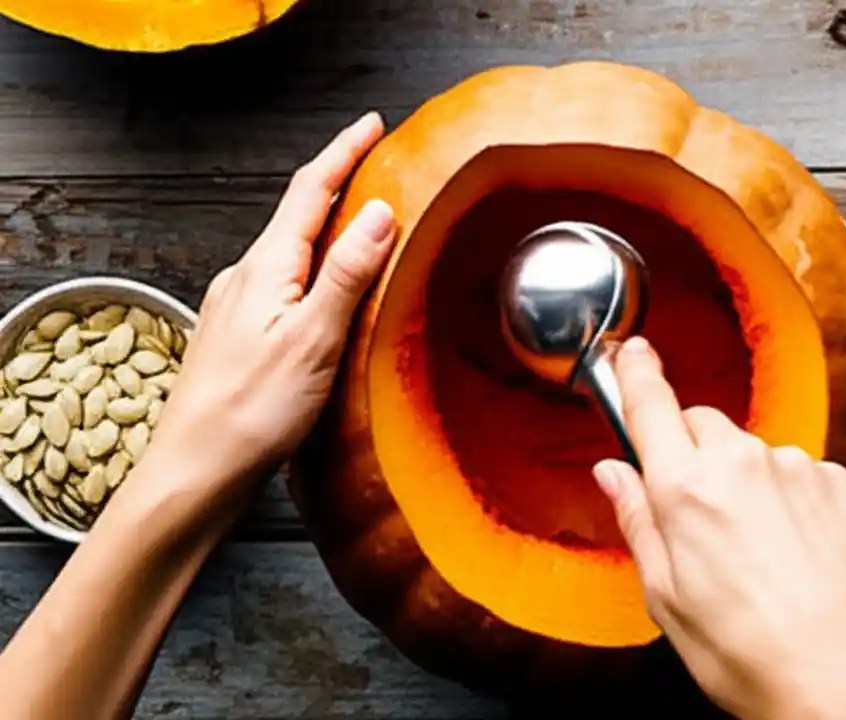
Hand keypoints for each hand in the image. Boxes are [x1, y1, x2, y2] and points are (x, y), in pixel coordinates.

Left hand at [149, 111, 395, 505]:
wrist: (195, 472)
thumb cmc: (251, 414)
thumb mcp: (312, 339)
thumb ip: (345, 274)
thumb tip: (379, 213)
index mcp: (266, 269)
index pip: (310, 191)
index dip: (344, 153)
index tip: (372, 125)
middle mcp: (246, 279)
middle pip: (298, 216)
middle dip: (339, 185)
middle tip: (376, 165)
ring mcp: (239, 308)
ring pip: (291, 253)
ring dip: (327, 231)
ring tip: (363, 226)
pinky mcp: (242, 337)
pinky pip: (285, 286)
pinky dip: (315, 272)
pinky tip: (328, 295)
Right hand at [593, 337, 845, 719]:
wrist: (839, 679)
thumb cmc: (747, 653)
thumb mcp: (664, 596)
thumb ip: (637, 520)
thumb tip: (614, 474)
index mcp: (685, 489)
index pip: (651, 404)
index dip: (635, 372)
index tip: (631, 354)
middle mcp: (741, 463)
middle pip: (699, 423)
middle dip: (687, 450)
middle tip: (691, 508)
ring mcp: (795, 468)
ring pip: (749, 448)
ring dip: (740, 476)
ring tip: (750, 547)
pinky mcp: (837, 481)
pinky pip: (795, 469)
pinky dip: (785, 493)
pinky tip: (788, 546)